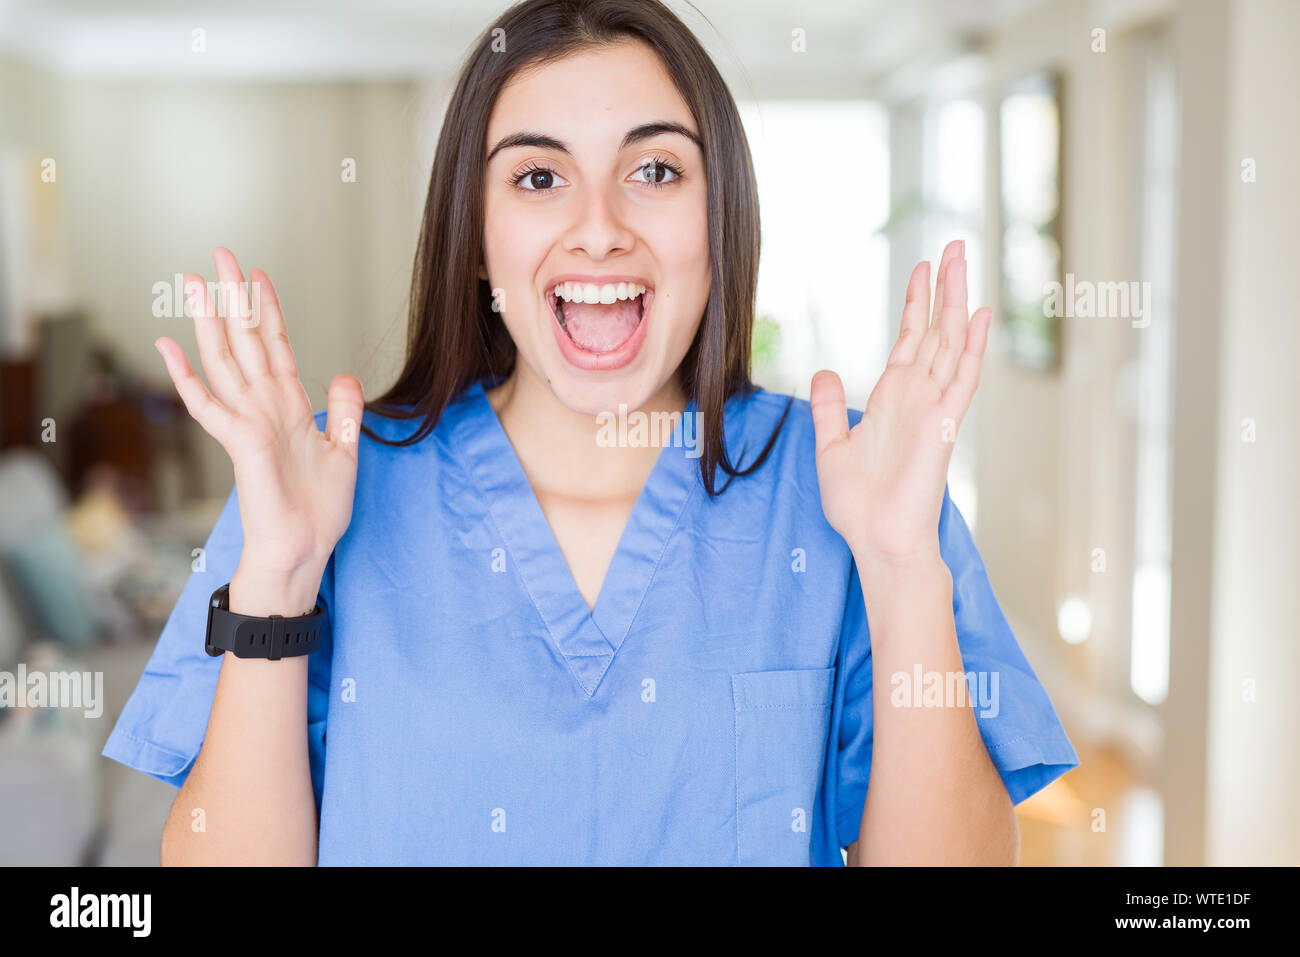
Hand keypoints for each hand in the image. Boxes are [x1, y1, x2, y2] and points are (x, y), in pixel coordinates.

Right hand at [154, 247, 363, 575]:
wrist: (304, 549)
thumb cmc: (319, 510)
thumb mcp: (347, 452)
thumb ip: (346, 413)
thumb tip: (343, 375)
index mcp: (290, 406)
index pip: (275, 346)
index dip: (267, 311)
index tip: (258, 276)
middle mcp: (264, 406)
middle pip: (244, 340)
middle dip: (233, 297)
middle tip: (221, 255)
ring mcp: (247, 421)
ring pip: (222, 359)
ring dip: (207, 320)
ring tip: (190, 282)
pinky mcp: (237, 441)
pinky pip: (206, 403)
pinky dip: (185, 375)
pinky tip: (168, 345)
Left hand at [811, 240, 990, 565]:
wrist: (878, 541)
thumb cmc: (859, 505)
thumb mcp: (831, 447)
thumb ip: (832, 408)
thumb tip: (824, 372)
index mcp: (893, 401)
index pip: (911, 342)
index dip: (917, 305)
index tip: (923, 269)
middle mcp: (918, 398)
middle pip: (936, 332)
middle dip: (944, 289)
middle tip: (953, 246)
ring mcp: (934, 410)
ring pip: (950, 344)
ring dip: (957, 302)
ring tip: (962, 260)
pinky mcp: (943, 428)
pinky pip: (962, 381)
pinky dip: (971, 348)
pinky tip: (979, 316)